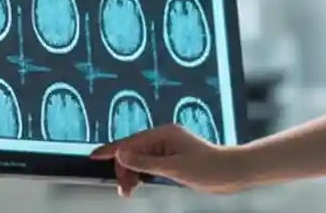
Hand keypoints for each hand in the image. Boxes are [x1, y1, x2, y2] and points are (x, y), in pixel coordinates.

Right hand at [89, 124, 250, 197]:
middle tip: (125, 191)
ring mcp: (169, 148)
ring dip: (133, 175)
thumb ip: (145, 162)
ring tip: (130, 191)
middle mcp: (164, 138)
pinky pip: (149, 165)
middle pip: (133, 153)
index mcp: (163, 134)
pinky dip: (142, 174)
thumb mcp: (174, 168)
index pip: (130, 142)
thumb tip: (121, 154)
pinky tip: (140, 183)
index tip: (93, 155)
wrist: (232, 172)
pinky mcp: (174, 159)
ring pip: (140, 160)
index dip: (111, 150)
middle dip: (125, 170)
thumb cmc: (208, 168)